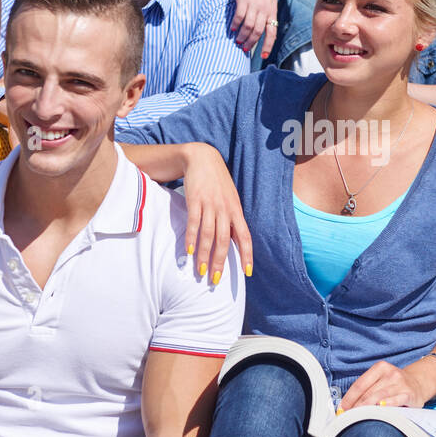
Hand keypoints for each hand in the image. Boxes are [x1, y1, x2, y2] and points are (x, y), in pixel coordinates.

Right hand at [181, 142, 252, 283]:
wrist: (203, 158)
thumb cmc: (217, 182)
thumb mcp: (229, 199)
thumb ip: (231, 218)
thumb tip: (233, 240)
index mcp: (236, 211)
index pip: (244, 237)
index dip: (247, 255)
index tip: (247, 272)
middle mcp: (225, 209)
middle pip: (224, 240)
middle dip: (220, 261)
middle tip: (216, 279)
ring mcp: (210, 204)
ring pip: (208, 234)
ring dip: (204, 255)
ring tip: (200, 271)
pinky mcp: (195, 199)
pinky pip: (194, 222)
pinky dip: (191, 238)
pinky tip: (188, 251)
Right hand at [228, 0, 277, 57]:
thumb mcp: (270, 1)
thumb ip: (268, 14)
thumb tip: (266, 30)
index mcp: (272, 12)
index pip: (272, 33)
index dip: (267, 45)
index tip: (263, 56)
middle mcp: (264, 10)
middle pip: (258, 32)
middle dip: (251, 43)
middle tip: (245, 49)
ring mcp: (254, 5)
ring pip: (248, 26)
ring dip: (242, 36)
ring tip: (238, 41)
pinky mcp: (243, 0)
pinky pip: (239, 17)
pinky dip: (235, 25)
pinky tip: (232, 28)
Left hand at [339, 361, 430, 410]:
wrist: (419, 383)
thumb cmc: (394, 385)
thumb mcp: (381, 380)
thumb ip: (367, 389)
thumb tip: (346, 405)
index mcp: (380, 368)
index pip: (360, 384)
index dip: (349, 398)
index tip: (341, 409)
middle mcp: (390, 373)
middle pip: (368, 392)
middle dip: (356, 407)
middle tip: (347, 417)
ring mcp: (400, 383)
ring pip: (379, 396)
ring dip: (366, 408)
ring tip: (357, 417)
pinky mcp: (409, 394)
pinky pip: (396, 400)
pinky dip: (388, 404)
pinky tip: (380, 408)